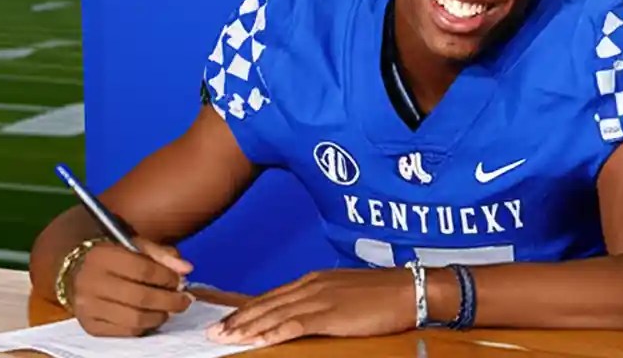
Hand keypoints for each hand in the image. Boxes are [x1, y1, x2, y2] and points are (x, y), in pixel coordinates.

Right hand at [70, 237, 194, 336]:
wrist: (75, 271)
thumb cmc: (112, 257)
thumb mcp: (133, 245)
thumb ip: (161, 254)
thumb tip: (186, 269)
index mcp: (102, 256)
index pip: (143, 269)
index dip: (167, 277)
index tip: (179, 280)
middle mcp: (90, 282)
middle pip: (141, 297)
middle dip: (170, 301)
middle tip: (184, 300)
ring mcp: (87, 306)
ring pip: (135, 318)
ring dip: (160, 316)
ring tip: (168, 309)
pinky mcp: (89, 325)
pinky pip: (125, 332)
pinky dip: (145, 327)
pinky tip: (152, 317)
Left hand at [207, 268, 415, 346]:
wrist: (408, 289)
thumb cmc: (383, 293)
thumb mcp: (345, 293)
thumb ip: (322, 301)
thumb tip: (304, 315)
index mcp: (313, 280)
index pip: (271, 297)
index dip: (246, 310)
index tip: (226, 321)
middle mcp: (311, 286)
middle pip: (265, 304)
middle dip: (237, 320)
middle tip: (213, 333)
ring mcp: (319, 299)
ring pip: (273, 314)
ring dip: (246, 328)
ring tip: (225, 339)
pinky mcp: (330, 314)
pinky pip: (294, 325)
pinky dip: (272, 333)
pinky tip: (256, 342)